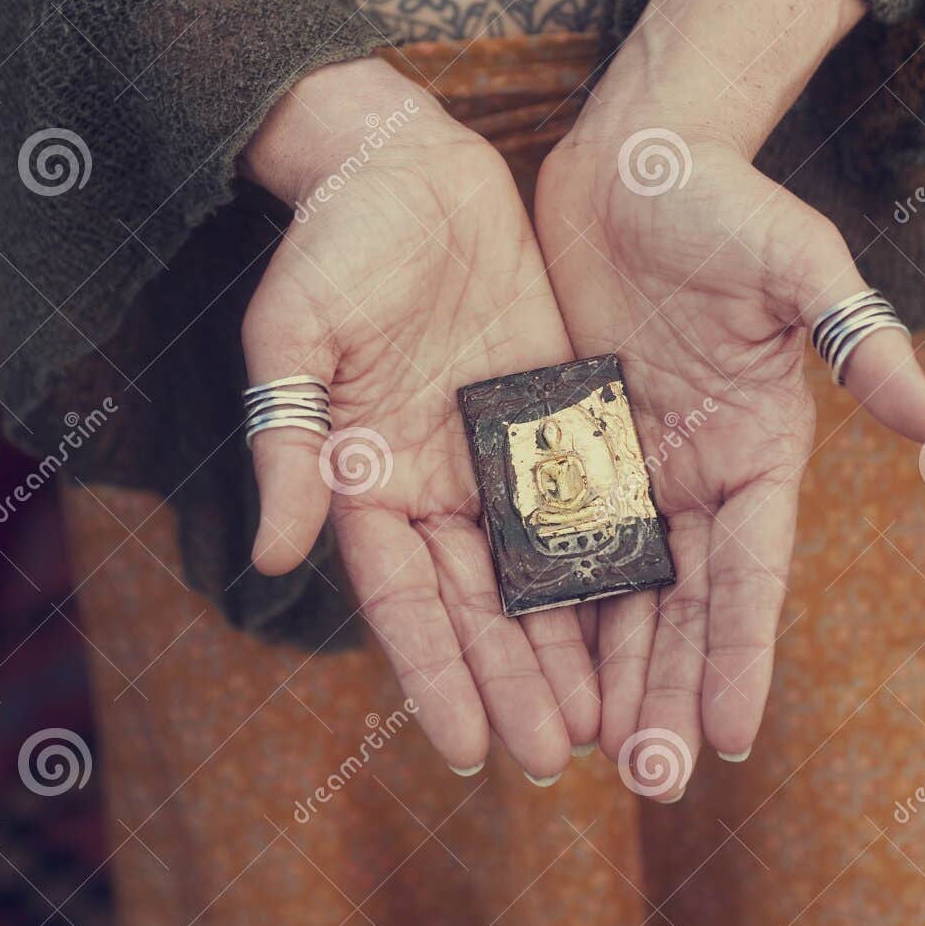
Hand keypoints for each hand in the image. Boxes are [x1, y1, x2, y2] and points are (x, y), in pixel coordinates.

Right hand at [241, 57, 598, 776]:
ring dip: (568, 643)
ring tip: (609, 722)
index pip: (402, 598)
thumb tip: (276, 553)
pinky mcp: (552, 412)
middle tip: (560, 760)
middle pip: (478, 602)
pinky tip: (648, 614)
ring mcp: (495, 451)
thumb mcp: (296, 334)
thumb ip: (289, 441)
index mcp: (364, 475)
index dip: (435, 674)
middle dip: (516, 681)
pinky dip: (611, 557)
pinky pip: (586, 496)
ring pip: (538, 566)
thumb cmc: (335, 244)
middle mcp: (432, 481)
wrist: (402, 165)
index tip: (469, 751)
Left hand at [536, 0, 924, 795]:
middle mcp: (696, 475)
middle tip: (651, 780)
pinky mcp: (564, 446)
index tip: (731, 731)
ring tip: (592, 755)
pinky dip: (547, 603)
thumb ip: (859, 344)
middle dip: (671, 689)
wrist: (631, 163)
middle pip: (685, 603)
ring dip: (611, 671)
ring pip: (619, 590)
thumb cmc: (723, 205)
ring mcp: (627, 467)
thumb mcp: (796, 266)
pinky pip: (553, 537)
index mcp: (757, 449)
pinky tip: (528, 664)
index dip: (741, 649)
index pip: (751, 570)